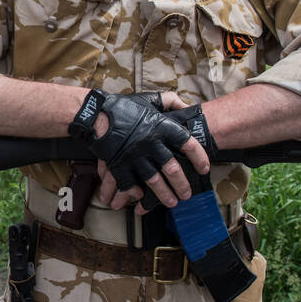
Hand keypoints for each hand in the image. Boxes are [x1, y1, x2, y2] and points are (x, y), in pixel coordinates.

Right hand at [94, 91, 208, 211]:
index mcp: (161, 126)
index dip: (199, 158)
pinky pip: (131, 184)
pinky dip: (137, 192)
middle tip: (187, 194)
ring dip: (164, 194)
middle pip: (173, 169)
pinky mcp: (120, 165)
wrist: (95, 113)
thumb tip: (187, 106)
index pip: (188, 144)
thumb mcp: (149, 99)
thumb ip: (170, 101)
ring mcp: (135, 156)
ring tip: (171, 202)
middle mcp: (151, 143)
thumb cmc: (123, 107)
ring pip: (154, 181)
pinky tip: (141, 196)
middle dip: (182, 184)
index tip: (205, 168)